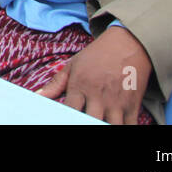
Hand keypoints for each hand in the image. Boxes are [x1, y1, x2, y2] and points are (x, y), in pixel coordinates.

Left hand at [36, 25, 151, 123]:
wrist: (128, 43)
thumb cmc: (97, 55)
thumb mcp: (74, 64)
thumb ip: (56, 83)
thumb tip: (38, 96)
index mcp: (81, 85)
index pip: (70, 110)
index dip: (66, 118)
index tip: (65, 119)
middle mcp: (99, 95)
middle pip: (90, 121)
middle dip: (86, 123)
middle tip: (82, 121)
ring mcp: (117, 101)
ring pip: (112, 126)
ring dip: (105, 126)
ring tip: (98, 122)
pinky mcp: (133, 104)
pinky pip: (131, 125)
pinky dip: (124, 127)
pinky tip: (115, 125)